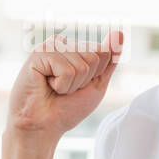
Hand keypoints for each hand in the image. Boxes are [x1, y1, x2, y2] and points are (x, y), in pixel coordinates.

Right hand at [5, 30, 123, 142]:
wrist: (42, 125)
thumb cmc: (66, 107)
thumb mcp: (96, 83)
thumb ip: (109, 59)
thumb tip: (119, 33)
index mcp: (76, 48)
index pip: (103, 53)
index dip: (95, 76)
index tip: (78, 86)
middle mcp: (63, 43)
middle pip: (94, 56)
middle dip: (84, 80)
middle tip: (64, 89)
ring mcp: (50, 47)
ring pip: (82, 65)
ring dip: (71, 85)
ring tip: (54, 88)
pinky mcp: (39, 54)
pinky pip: (67, 70)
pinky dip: (61, 85)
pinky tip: (46, 85)